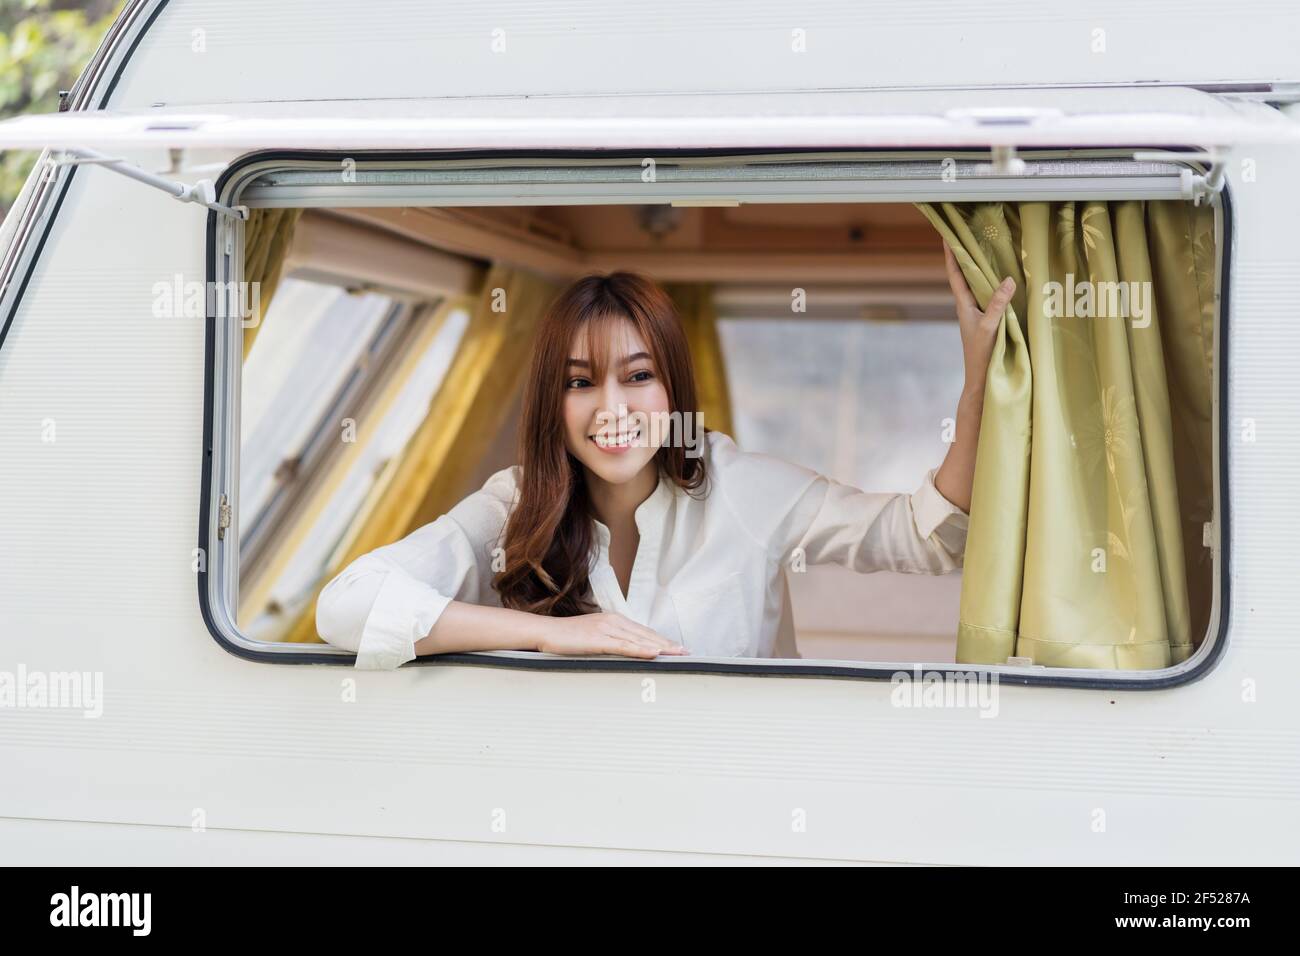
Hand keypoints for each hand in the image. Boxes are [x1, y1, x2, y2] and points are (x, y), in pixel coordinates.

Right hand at [536, 612, 687, 657]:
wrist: (545, 632)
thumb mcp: (594, 637)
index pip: (644, 631)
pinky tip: (653, 653)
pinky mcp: (598, 639)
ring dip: (660, 647)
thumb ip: (611, 641)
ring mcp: (606, 629)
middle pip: (646, 634)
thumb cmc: (568, 637)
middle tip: (686, 652)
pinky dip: (640, 650)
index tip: (678, 648)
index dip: (662, 640)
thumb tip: (626, 651)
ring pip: (638, 639)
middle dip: (667, 644)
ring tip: (676, 654)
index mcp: (614, 620)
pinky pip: (623, 646)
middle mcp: (613, 621)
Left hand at [943, 242, 1015, 401]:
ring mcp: (978, 314)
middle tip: (968, 233)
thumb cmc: (982, 356)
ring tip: (984, 247)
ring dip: (979, 268)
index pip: (955, 274)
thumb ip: (998, 304)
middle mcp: (969, 307)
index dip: (951, 255)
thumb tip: (1008, 279)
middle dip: (965, 255)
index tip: (946, 235)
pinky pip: (989, 296)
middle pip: (965, 276)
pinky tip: (1002, 278)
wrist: (981, 380)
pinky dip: (993, 283)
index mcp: (964, 306)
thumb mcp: (991, 327)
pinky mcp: (988, 321)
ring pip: (977, 285)